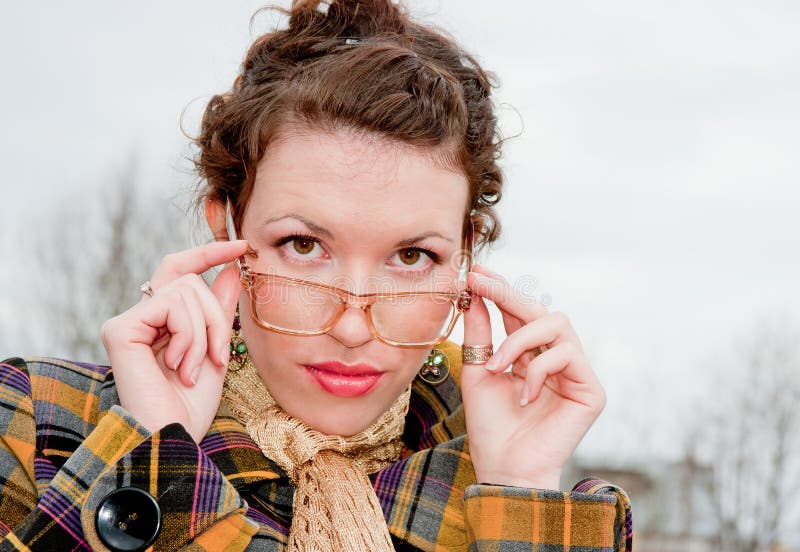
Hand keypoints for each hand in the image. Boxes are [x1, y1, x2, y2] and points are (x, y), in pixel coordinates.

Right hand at [101, 240, 247, 442]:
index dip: (208, 253)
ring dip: (205, 331)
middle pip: (189, 279)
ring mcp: (127, 321)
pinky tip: (178, 366)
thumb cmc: (191, 405)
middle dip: (216, 314)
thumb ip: (220, 309)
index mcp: (160, 321)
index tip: (240, 246)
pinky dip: (188, 336)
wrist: (172, 437)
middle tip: (220, 356)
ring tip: (195, 369)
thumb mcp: (216, 349)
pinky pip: (171, 306)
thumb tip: (232, 269)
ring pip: (186, 290)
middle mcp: (140, 317)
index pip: (180, 270)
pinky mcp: (120, 329)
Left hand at [460, 264, 605, 488]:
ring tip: (497, 367)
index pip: (519, 314)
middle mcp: (554, 359)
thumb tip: (476, 292)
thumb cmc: (490, 426)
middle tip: (481, 283)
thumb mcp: (477, 371)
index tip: (475, 272)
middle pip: (541, 311)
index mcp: (529, 354)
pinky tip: (524, 395)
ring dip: (520, 340)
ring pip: (557, 325)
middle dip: (508, 294)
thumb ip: (480, 333)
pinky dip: (538, 370)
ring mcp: (575, 373)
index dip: (500, 290)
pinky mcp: (591, 390)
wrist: (503, 468)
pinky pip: (567, 356)